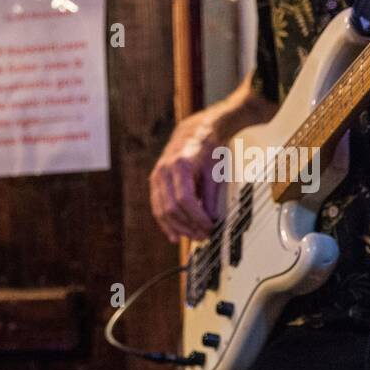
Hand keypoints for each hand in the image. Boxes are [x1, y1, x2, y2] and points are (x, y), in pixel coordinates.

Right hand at [148, 111, 223, 242]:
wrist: (194, 132)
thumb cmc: (209, 150)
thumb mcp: (215, 170)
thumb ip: (211, 196)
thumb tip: (211, 220)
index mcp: (179, 165)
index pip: (184, 199)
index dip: (197, 216)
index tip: (210, 227)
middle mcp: (163, 171)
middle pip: (171, 208)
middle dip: (188, 225)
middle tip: (204, 236)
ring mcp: (156, 177)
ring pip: (162, 211)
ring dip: (178, 228)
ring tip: (194, 237)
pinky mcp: (155, 183)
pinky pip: (158, 208)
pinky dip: (167, 223)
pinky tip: (175, 236)